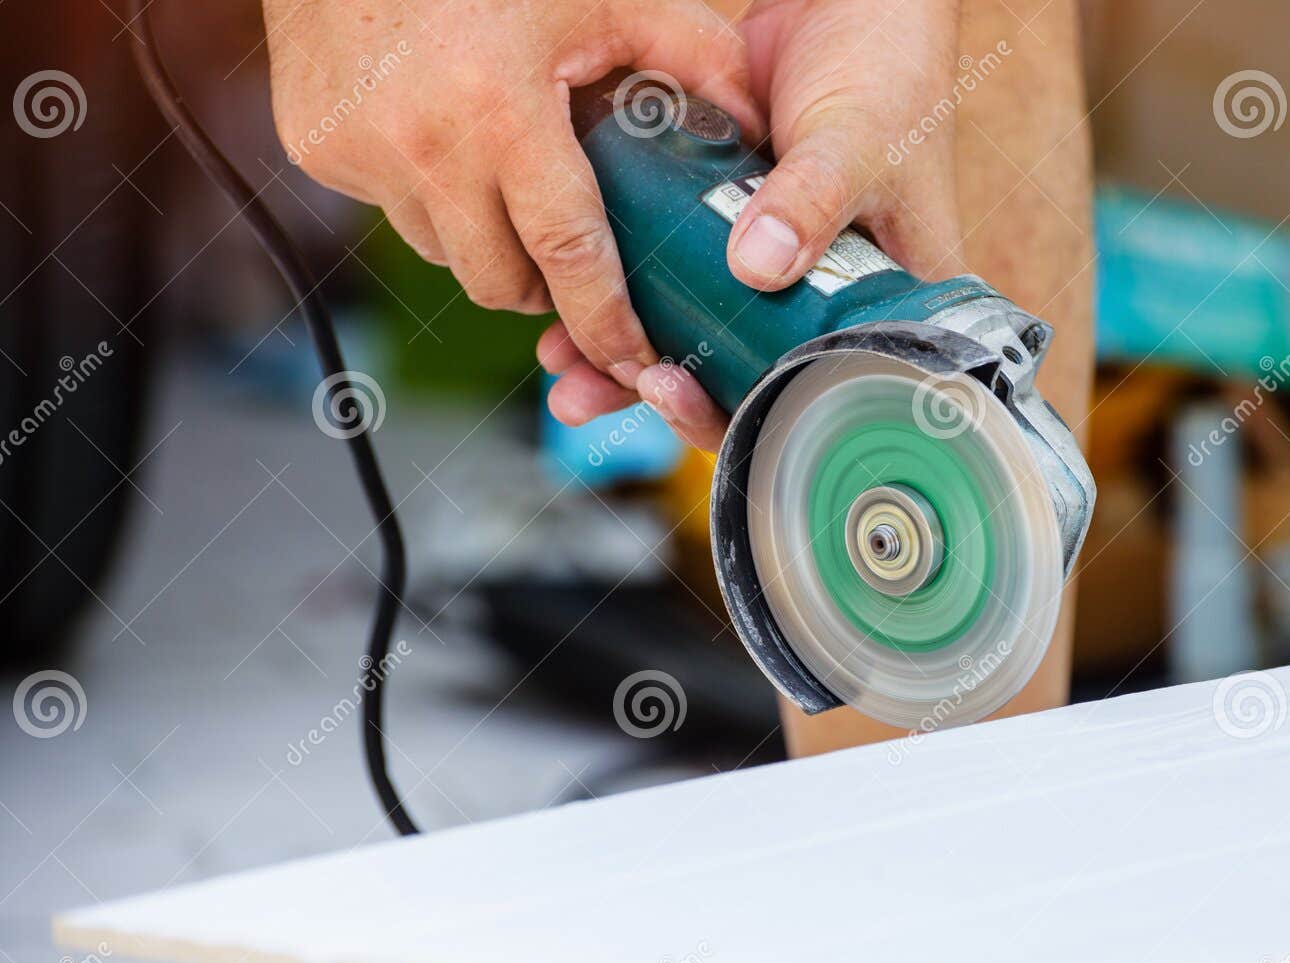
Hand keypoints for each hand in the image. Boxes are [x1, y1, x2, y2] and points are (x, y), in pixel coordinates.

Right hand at [264, 0, 760, 394]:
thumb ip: (694, 58)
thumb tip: (754, 129)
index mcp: (500, 112)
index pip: (567, 255)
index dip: (606, 322)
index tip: (635, 362)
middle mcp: (422, 146)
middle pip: (500, 282)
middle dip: (543, 287)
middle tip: (569, 262)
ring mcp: (359, 154)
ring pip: (444, 253)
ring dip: (484, 239)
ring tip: (505, 178)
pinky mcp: (320, 151)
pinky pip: (395, 211)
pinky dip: (429, 195)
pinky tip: (442, 136)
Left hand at [542, 0, 965, 449]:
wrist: (855, 3)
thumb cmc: (891, 68)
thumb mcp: (861, 139)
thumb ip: (813, 199)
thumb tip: (757, 265)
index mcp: (882, 310)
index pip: (812, 392)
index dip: (743, 411)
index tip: (676, 394)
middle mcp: (822, 304)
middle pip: (741, 380)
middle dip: (665, 394)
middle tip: (594, 390)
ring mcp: (771, 270)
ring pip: (699, 337)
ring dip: (628, 356)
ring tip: (563, 370)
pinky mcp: (726, 230)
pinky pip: (672, 277)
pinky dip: (622, 290)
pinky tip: (563, 302)